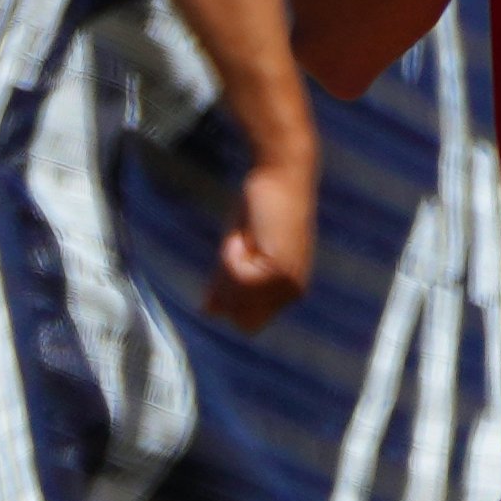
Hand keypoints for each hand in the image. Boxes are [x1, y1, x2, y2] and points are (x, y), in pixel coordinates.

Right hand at [207, 148, 314, 330]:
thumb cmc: (258, 209)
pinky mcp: (281, 270)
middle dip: (228, 289)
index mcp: (285, 292)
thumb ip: (226, 283)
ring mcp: (289, 284)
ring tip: (246, 239)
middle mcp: (292, 293)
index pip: (247, 323)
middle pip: (243, 321)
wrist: (280, 177)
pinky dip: (233, 256)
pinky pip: (238, 277)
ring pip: (236, 299)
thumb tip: (208, 313)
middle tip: (241, 248)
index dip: (228, 297)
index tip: (236, 255)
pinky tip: (247, 235)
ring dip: (228, 268)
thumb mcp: (237, 251)